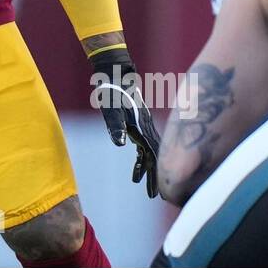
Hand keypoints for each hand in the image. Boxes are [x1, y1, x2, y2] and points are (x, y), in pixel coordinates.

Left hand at [90, 47, 160, 197]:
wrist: (115, 72)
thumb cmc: (112, 90)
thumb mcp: (111, 108)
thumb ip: (115, 125)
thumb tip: (120, 144)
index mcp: (143, 126)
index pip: (152, 155)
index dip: (155, 173)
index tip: (156, 191)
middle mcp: (147, 127)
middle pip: (155, 157)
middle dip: (154, 176)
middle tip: (153, 196)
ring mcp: (144, 125)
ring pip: (150, 152)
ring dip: (148, 169)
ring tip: (142, 186)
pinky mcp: (138, 123)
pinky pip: (144, 145)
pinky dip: (141, 158)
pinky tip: (137, 167)